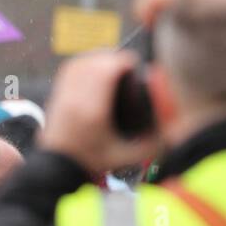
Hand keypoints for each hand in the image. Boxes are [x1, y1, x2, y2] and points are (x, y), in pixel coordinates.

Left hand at [38, 50, 159, 173]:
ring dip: (99, 58)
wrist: (55, 167)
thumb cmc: (89, 162)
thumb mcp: (123, 156)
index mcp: (93, 111)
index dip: (124, 61)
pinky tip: (95, 67)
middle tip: (127, 66)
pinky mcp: (57, 95)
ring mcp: (64, 95)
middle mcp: (76, 99)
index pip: (107, 69)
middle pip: (95, 61)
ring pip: (82, 61)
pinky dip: (85, 62)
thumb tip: (171, 133)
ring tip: (113, 64)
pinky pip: (70, 68)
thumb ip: (149, 146)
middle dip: (114, 58)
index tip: (135, 65)